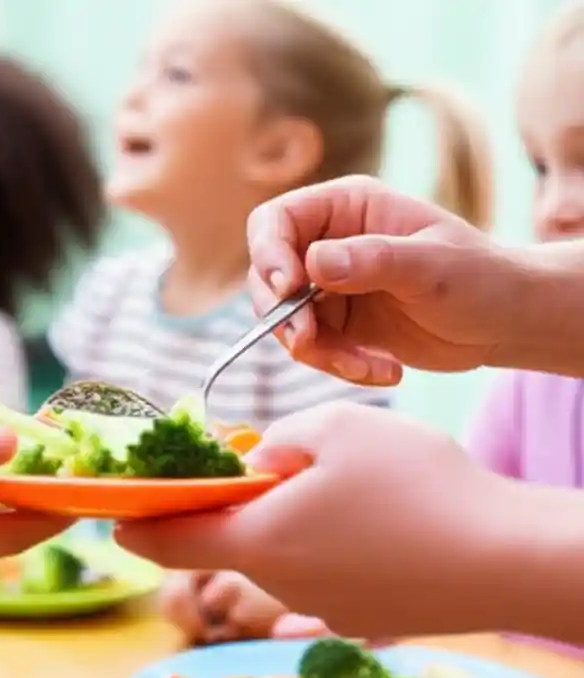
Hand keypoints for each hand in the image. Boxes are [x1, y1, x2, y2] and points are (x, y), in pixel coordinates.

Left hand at [116, 402, 518, 637]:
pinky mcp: (365, 617)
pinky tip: (367, 518)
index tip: (114, 512)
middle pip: (228, 543)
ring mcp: (324, 609)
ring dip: (283, 521)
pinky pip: (325, 573)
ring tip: (330, 484)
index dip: (134, 522)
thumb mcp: (333, 429)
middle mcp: (280, 585)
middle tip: (245, 467)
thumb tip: (252, 463)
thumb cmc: (414, 484)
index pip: (166, 541)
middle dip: (226, 507)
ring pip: (281, 555)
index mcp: (257, 540)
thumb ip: (274, 442)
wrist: (507, 558)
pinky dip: (326, 544)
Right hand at [246, 175, 519, 384]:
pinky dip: (337, 366)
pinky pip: (312, 349)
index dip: (268, 253)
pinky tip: (384, 371)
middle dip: (284, 315)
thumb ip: (373, 260)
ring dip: (314, 350)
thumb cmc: (481, 278)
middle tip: (308, 343)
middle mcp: (329, 243)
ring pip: (284, 320)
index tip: (289, 289)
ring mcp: (329, 286)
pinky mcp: (337, 325)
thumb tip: (313, 263)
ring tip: (364, 366)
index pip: (276, 221)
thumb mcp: (432, 265)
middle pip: (267, 275)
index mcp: (346, 208)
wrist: (507, 323)